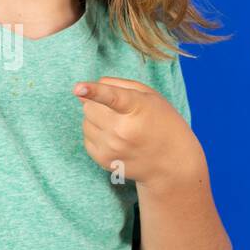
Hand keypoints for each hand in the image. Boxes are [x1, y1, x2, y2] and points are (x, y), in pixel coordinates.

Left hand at [73, 76, 201, 189]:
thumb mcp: (149, 96)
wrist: (172, 163)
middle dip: (98, 105)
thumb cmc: (162, 122)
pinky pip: (86, 138)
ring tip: (119, 125)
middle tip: (118, 111)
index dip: (93, 91)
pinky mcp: (104, 160)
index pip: (112, 97)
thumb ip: (116, 85)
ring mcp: (112, 148)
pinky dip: (96, 134)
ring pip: (85, 122)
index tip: (77, 88)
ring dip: (97, 119)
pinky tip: (115, 137)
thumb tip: (81, 92)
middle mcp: (122, 130)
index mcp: (137, 108)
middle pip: (89, 107)